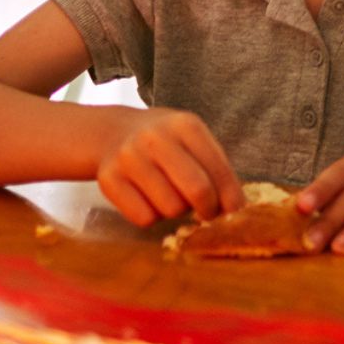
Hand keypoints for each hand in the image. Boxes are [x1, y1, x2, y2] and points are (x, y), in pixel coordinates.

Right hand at [94, 108, 243, 225]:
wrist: (115, 133)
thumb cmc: (166, 142)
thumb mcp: (193, 140)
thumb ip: (215, 169)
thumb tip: (235, 209)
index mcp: (185, 125)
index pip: (218, 169)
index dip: (231, 197)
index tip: (235, 212)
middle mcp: (155, 138)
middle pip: (197, 190)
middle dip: (208, 209)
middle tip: (206, 213)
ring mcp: (129, 158)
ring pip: (171, 209)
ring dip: (178, 211)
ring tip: (172, 195)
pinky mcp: (108, 180)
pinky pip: (144, 218)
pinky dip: (153, 217)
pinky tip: (151, 200)